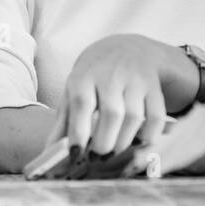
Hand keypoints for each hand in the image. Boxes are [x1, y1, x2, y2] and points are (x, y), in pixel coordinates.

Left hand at [52, 34, 169, 156]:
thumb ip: (63, 122)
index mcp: (85, 76)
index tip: (75, 155)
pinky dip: (150, 134)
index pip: (82, 104)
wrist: (126, 48)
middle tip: (97, 158)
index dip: (78, 132)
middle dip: (104, 143)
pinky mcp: (154, 86)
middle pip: (112, 114)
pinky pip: (157, 115)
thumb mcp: (74, 91)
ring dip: (123, 141)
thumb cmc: (94, 77)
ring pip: (134, 116)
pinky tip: (138, 142)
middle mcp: (112, 75)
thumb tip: (48, 154)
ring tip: (114, 152)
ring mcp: (136, 79)